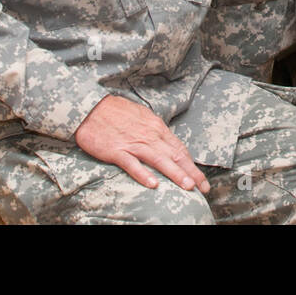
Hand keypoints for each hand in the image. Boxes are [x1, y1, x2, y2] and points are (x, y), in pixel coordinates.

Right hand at [74, 94, 209, 192]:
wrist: (92, 107)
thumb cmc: (117, 112)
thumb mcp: (142, 117)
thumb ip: (155, 132)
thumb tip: (168, 144)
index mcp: (156, 127)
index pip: (179, 148)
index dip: (191, 164)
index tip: (201, 178)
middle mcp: (149, 136)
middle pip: (175, 156)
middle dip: (191, 172)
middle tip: (203, 187)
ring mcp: (133, 144)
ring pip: (159, 160)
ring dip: (175, 174)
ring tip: (188, 186)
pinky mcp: (117, 151)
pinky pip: (132, 164)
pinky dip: (143, 174)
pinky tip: (153, 184)